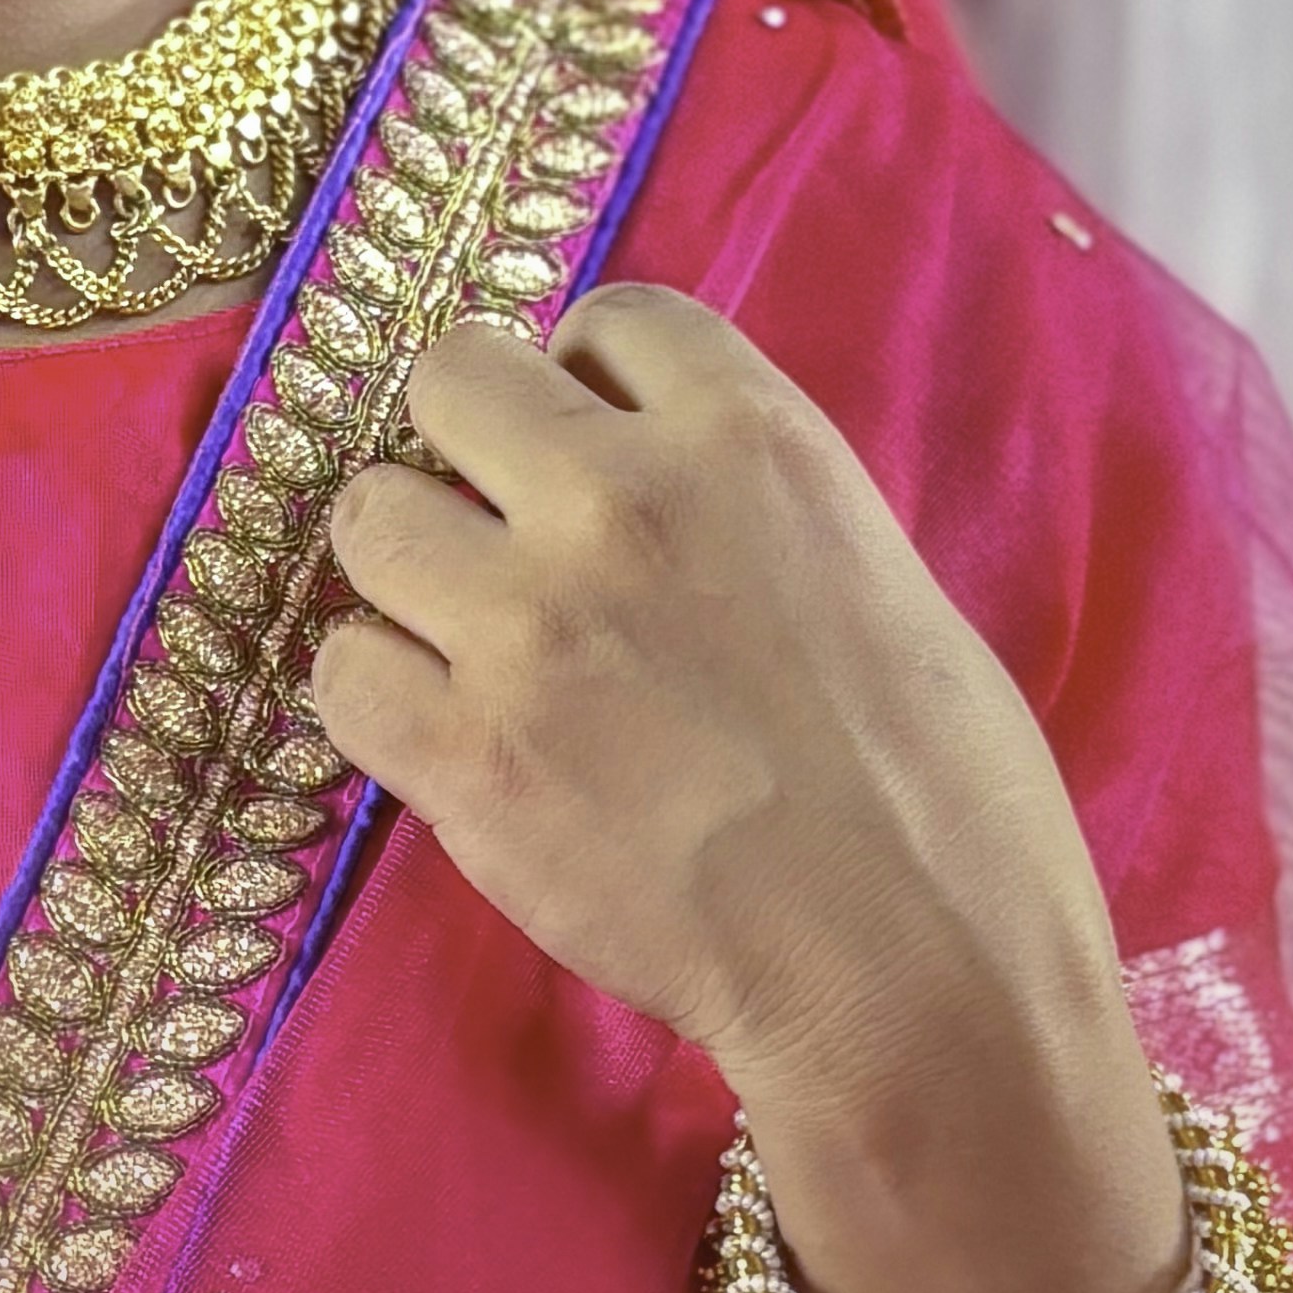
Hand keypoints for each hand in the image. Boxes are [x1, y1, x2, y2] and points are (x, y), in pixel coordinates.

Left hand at [309, 300, 1180, 1292]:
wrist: (915, 973)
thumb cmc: (950, 801)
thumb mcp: (885, 584)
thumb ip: (755, 512)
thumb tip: (674, 499)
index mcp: (751, 441)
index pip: (611, 318)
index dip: (589, 381)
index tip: (595, 444)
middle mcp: (621, 500)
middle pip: (448, 374)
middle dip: (465, 445)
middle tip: (503, 530)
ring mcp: (527, 623)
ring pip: (369, 516)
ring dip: (409, 572)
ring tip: (466, 643)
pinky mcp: (464, 753)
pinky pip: (341, 672)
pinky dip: (380, 701)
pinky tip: (444, 738)